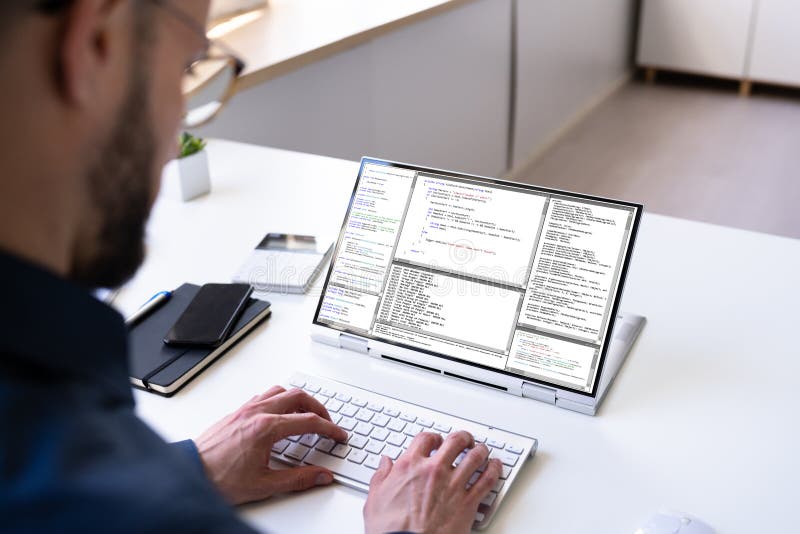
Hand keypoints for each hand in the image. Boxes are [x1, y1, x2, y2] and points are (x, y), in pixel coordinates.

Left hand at [195, 385, 347, 504]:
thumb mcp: (265, 485)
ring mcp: (245, 410)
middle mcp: (257, 413)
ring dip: (299, 399)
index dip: (329, 429)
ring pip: (280, 391)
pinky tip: (280, 413)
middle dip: (319, 408)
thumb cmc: (219, 479)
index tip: (338, 436)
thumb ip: (299, 479)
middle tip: (327, 424)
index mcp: (267, 428)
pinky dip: (279, 399)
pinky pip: (264, 395)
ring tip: (308, 414)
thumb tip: (321, 475)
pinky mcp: (237, 412)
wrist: (190, 474)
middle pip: (298, 397)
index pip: (309, 421)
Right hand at [363, 430, 502, 533]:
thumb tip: (384, 463)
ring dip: (481, 450)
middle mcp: (434, 470)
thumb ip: (381, 477)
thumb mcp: (375, 500)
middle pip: (455, 441)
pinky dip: (494, 470)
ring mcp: (453, 485)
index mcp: (410, 466)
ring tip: (482, 450)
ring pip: (475, 457)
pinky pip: (487, 480)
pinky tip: (495, 467)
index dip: (433, 437)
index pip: (426, 438)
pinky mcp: (468, 502)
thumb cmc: (390, 530)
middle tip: (464, 440)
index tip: (436, 442)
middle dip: (462, 438)